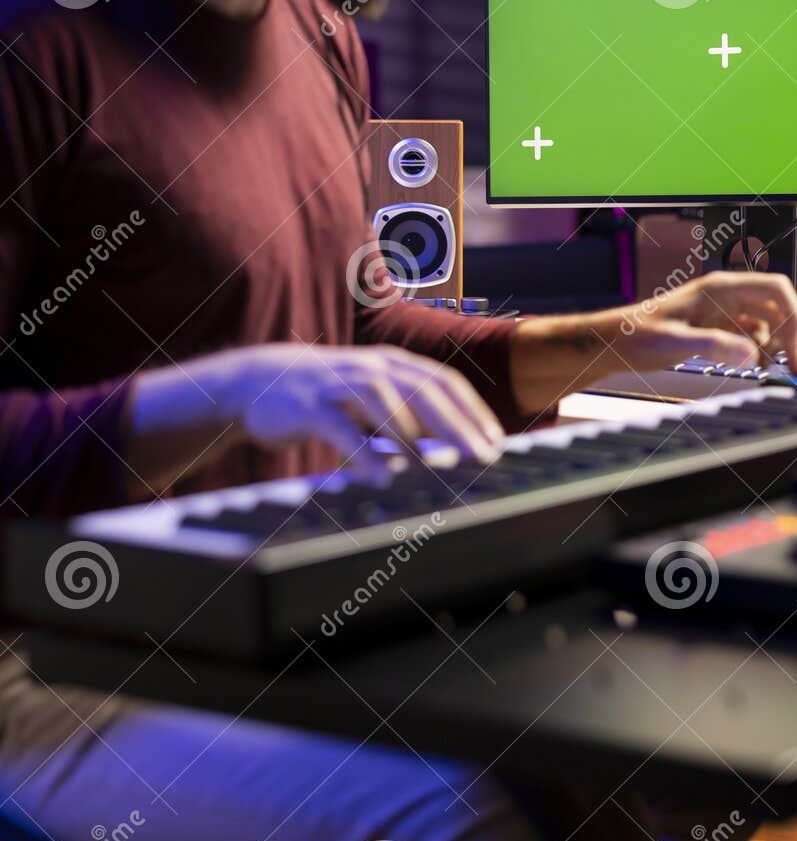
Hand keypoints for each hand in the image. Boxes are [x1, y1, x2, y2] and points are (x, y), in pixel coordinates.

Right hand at [129, 342, 502, 497]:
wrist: (258, 380)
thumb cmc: (328, 396)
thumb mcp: (372, 396)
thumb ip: (410, 414)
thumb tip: (456, 445)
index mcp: (391, 364)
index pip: (443, 381)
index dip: (472, 411)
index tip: (495, 443)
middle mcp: (370, 367)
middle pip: (421, 389)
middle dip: (455, 423)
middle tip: (481, 457)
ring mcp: (338, 383)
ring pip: (382, 401)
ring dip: (410, 436)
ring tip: (434, 469)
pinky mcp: (309, 405)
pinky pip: (339, 428)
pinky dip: (361, 452)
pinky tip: (380, 476)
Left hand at [624, 271, 796, 376]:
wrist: (616, 342)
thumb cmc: (638, 336)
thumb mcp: (676, 342)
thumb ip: (714, 345)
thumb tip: (752, 353)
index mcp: (720, 288)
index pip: (775, 288)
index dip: (794, 313)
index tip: (796, 346)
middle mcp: (726, 295)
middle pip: (777, 306)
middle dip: (791, 336)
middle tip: (795, 369)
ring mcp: (723, 310)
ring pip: (767, 321)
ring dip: (776, 345)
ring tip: (769, 371)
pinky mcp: (717, 326)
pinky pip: (751, 334)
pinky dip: (759, 349)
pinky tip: (753, 366)